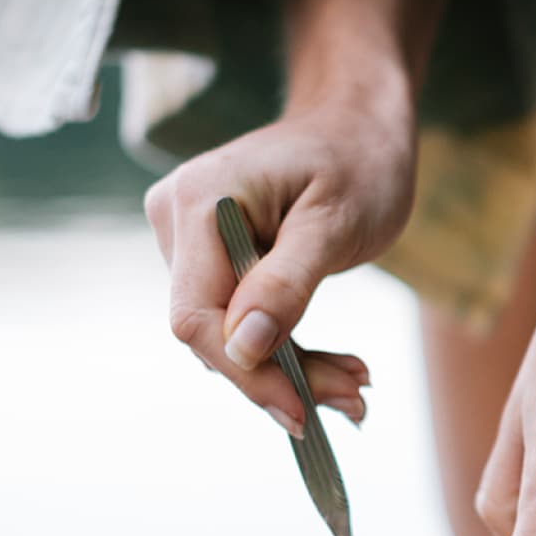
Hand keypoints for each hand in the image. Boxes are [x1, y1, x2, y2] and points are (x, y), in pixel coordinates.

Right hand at [143, 103, 414, 433]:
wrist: (357, 123)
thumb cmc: (357, 159)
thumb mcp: (335, 223)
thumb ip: (287, 283)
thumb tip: (245, 347)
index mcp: (199, 202)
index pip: (197, 316)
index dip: (245, 373)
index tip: (300, 412)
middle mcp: (177, 219)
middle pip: (214, 332)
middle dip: (283, 376)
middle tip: (356, 398)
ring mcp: (189, 240)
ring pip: (230, 335)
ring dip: (294, 370)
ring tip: (357, 384)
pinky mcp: (211, 258)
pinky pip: (241, 320)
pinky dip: (289, 350)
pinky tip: (337, 368)